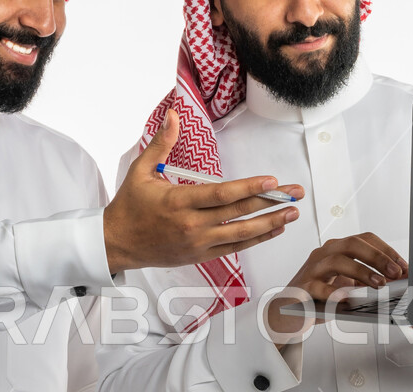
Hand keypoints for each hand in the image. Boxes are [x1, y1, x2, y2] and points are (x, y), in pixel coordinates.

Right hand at [104, 109, 303, 273]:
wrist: (116, 243)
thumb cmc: (129, 206)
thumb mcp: (141, 171)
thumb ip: (161, 143)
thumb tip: (173, 114)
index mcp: (178, 201)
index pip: (222, 194)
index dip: (249, 188)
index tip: (272, 181)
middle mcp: (192, 225)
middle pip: (239, 213)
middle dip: (272, 202)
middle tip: (295, 192)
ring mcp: (198, 243)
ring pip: (242, 234)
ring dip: (271, 223)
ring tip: (292, 213)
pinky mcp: (200, 255)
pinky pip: (234, 247)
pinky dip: (256, 239)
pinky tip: (273, 229)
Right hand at [264, 232, 407, 343]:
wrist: (287, 313)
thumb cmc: (319, 297)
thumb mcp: (346, 285)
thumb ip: (366, 280)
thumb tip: (397, 281)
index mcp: (337, 249)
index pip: (365, 239)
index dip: (387, 250)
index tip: (403, 266)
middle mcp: (324, 254)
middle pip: (352, 245)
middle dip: (378, 257)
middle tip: (395, 273)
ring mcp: (312, 269)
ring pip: (337, 261)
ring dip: (362, 271)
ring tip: (378, 284)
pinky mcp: (303, 287)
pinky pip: (319, 287)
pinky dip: (335, 293)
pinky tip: (349, 299)